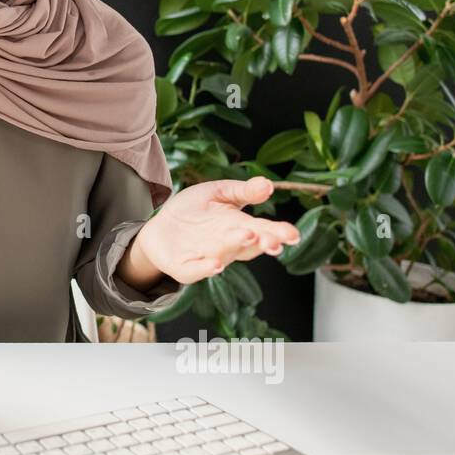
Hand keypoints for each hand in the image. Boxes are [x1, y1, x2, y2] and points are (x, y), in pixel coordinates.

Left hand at [130, 177, 300, 284]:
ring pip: (226, 254)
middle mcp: (228, 245)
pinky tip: (216, 265)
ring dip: (236, 246)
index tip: (293, 234)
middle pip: (249, 246)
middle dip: (263, 242)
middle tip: (275, 240)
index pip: (264, 230)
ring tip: (247, 235)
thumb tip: (269, 184)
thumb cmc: (195, 210)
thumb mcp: (219, 193)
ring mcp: (208, 257)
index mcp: (240, 227)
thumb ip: (243, 191)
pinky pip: (197, 270)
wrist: (161, 228)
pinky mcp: (186, 267)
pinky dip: (206, 268)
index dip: (278, 232)